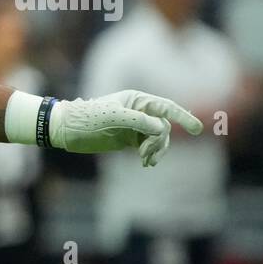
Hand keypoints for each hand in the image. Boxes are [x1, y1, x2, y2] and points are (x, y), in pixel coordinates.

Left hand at [51, 90, 202, 166]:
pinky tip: (146, 163)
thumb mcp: (113, 117)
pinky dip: (151, 155)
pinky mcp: (129, 140)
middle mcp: (139, 112)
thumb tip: (160, 127)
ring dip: (156, 150)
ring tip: (145, 160)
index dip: (183, 117)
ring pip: (158, 139)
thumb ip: (138, 121)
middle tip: (144, 153)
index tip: (197, 129)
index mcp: (137, 100)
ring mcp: (135, 127)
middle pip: (163, 127)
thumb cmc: (87, 118)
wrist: (65, 130)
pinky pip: (148, 147)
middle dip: (158, 141)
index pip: (166, 108)